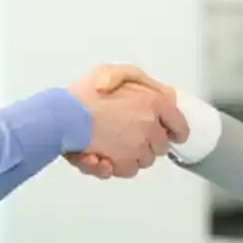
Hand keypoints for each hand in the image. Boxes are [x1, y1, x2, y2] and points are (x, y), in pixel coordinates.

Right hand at [66, 65, 188, 177]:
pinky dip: (116, 166)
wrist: (63, 115)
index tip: (172, 133)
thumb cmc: (83, 94)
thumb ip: (137, 82)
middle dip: (148, 142)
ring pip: (144, 160)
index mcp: (154, 102)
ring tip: (112, 145)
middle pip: (160, 145)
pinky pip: (128, 170)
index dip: (175, 129)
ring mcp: (138, 146)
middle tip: (129, 135)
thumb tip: (154, 95)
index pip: (179, 123)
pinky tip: (102, 157)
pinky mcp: (123, 162)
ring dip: (132, 155)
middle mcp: (150, 126)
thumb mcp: (112, 72)